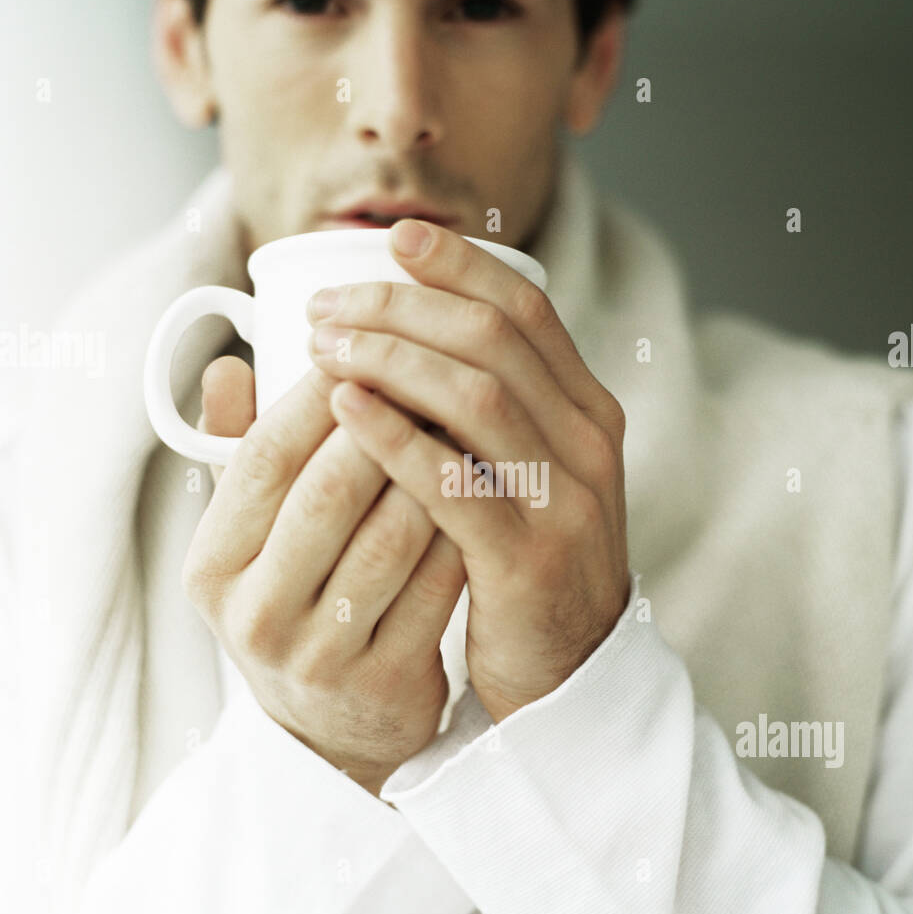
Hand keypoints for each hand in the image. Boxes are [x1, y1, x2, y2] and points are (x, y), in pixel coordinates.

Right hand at [184, 355, 465, 795]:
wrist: (336, 725)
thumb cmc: (300, 598)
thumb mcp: (252, 540)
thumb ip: (237, 453)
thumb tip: (229, 367)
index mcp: (214, 565)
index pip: (262, 456)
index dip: (318, 392)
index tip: (367, 341)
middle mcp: (257, 613)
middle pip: (330, 489)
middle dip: (389, 418)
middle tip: (433, 369)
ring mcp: (322, 653)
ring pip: (395, 532)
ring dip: (439, 464)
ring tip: (470, 414)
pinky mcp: (387, 680)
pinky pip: (441, 583)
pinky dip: (466, 523)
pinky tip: (489, 484)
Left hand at [306, 219, 629, 723]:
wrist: (571, 676)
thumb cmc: (522, 564)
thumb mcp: (525, 473)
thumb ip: (485, 409)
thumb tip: (407, 333)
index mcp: (587, 410)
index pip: (526, 308)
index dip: (459, 264)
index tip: (393, 238)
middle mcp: (588, 442)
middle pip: (493, 338)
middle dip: (404, 306)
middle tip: (329, 305)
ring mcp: (565, 500)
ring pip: (476, 396)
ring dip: (390, 359)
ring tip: (323, 344)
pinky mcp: (528, 558)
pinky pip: (453, 481)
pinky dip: (393, 436)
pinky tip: (343, 409)